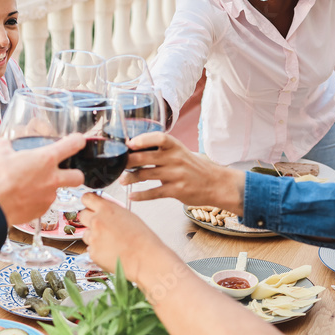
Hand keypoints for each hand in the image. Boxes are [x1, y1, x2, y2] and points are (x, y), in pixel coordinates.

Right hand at [0, 134, 84, 225]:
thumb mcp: (0, 155)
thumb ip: (5, 146)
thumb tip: (3, 143)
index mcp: (46, 159)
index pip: (73, 145)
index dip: (78, 140)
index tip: (77, 140)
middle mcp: (53, 178)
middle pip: (79, 176)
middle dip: (75, 174)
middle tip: (64, 172)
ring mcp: (49, 196)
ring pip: (58, 191)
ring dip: (49, 188)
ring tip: (32, 186)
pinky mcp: (42, 210)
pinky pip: (44, 203)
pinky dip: (37, 200)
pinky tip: (24, 198)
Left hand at [80, 192, 171, 283]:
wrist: (144, 258)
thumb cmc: (142, 239)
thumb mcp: (128, 215)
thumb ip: (112, 211)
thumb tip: (104, 210)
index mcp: (107, 209)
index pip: (87, 198)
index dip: (88, 202)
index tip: (88, 204)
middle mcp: (97, 221)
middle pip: (82, 215)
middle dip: (89, 219)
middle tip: (98, 224)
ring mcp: (93, 237)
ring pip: (86, 233)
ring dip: (93, 236)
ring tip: (109, 241)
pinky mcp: (93, 252)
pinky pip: (91, 248)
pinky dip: (98, 249)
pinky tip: (110, 251)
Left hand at [120, 132, 244, 213]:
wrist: (216, 184)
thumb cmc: (195, 167)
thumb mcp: (181, 153)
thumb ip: (162, 151)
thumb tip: (134, 149)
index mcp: (176, 147)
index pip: (159, 138)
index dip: (143, 139)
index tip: (130, 143)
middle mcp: (176, 159)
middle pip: (146, 157)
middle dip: (129, 160)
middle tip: (118, 163)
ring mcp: (176, 175)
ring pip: (146, 175)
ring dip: (130, 178)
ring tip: (122, 181)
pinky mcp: (176, 190)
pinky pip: (154, 193)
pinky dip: (141, 195)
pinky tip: (132, 196)